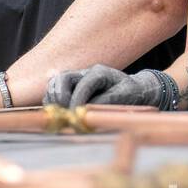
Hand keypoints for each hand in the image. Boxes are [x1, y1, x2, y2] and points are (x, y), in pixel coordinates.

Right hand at [43, 65, 165, 107]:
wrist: (134, 89)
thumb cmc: (130, 93)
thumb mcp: (124, 97)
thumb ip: (106, 101)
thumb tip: (85, 110)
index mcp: (99, 72)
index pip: (83, 84)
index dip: (77, 100)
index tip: (75, 115)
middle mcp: (84, 72)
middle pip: (62, 78)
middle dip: (60, 96)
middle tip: (65, 112)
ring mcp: (76, 79)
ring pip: (55, 84)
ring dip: (54, 99)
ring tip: (59, 114)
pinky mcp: (71, 88)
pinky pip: (55, 91)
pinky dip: (53, 101)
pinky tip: (58, 112)